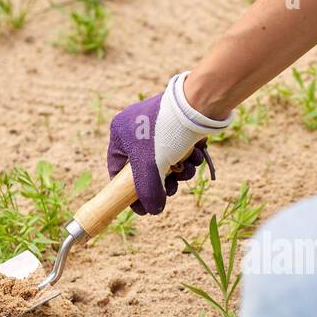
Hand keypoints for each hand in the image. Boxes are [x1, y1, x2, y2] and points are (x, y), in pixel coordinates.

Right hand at [107, 73, 229, 214]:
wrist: (198, 106)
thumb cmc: (166, 134)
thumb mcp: (151, 168)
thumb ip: (148, 193)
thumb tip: (153, 210)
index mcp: (120, 133)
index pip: (117, 170)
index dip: (129, 193)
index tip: (143, 208)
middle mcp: (137, 127)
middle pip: (146, 169)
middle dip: (163, 182)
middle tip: (173, 190)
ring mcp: (159, 126)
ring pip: (166, 161)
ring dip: (179, 172)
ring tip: (188, 170)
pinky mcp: (179, 127)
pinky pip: (180, 151)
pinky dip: (188, 158)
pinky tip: (195, 155)